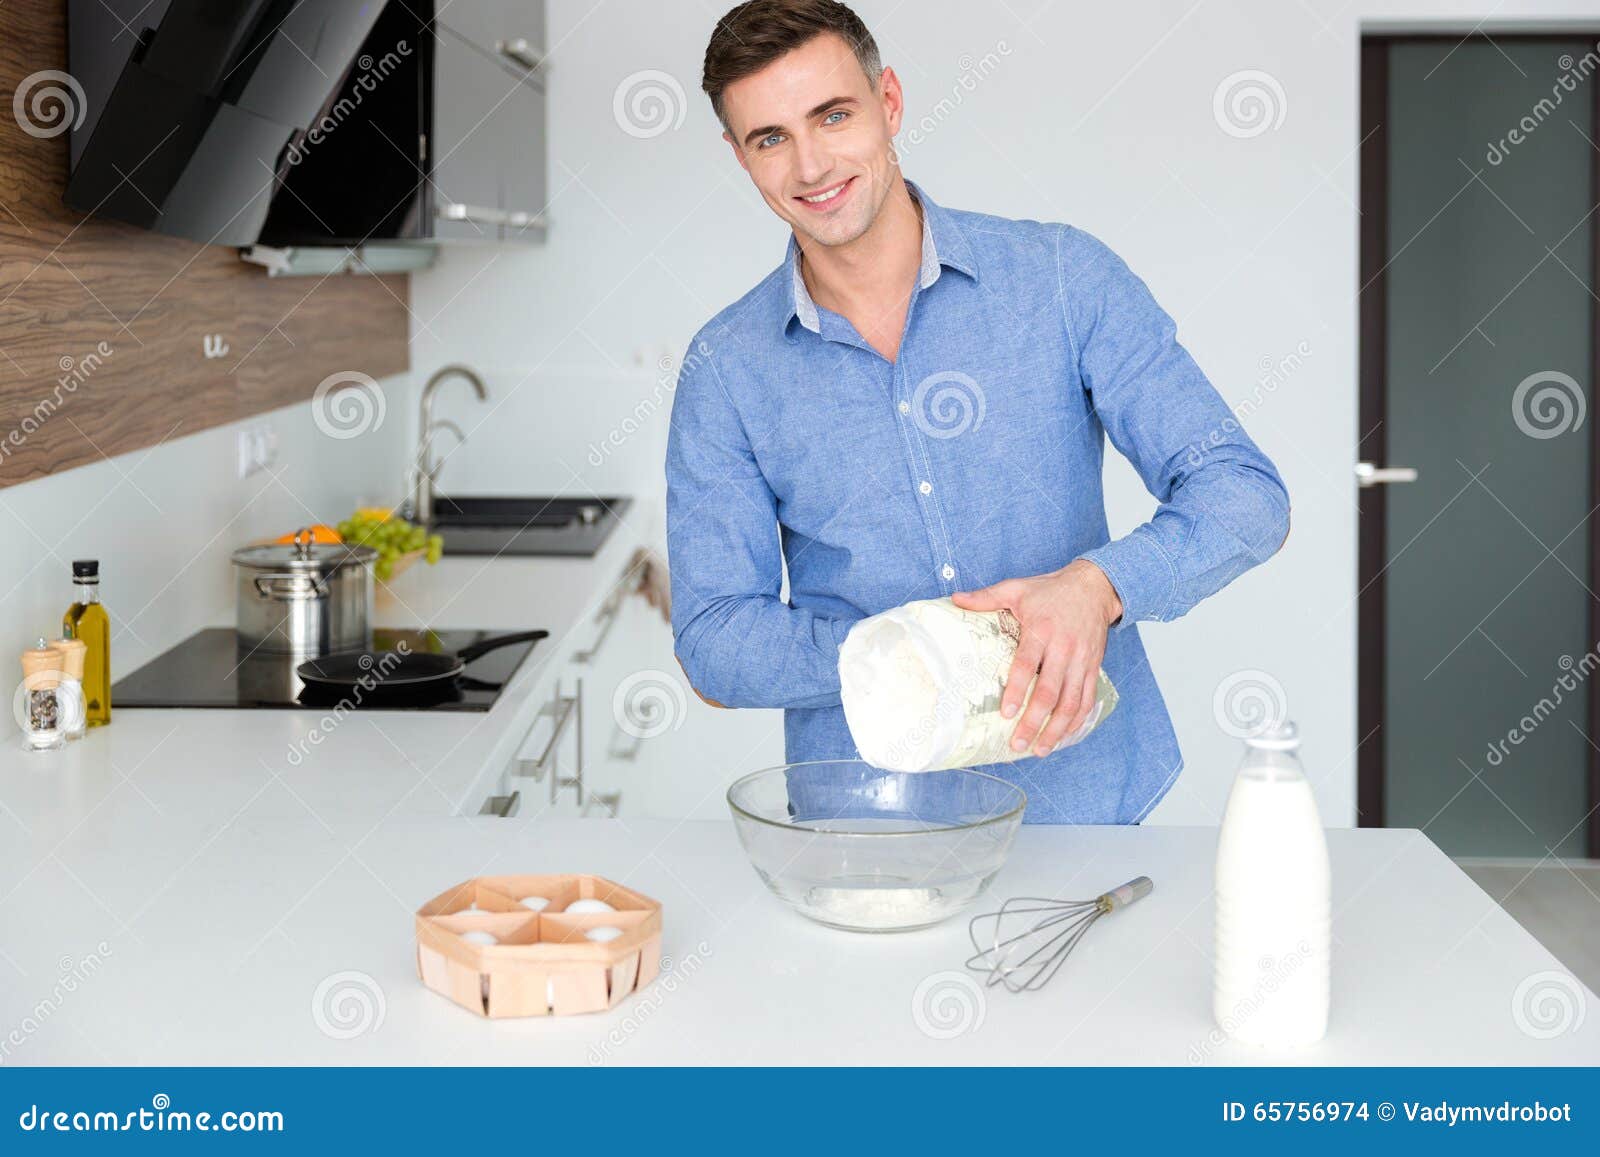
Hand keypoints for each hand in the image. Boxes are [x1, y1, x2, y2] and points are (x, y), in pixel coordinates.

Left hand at [950, 560, 1122, 756]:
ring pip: (1072, 701)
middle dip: (1035, 721)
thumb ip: (987, 597)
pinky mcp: (1094, 667)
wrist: (1094, 586)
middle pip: (1050, 691)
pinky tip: (1065, 736)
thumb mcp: (1017, 588)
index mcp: (1042, 630)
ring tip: (1041, 749)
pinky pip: (1088, 698)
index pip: (1028, 665)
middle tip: (1019, 743)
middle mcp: (1064, 648)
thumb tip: (955, 599)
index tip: (1007, 713)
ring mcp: (1081, 660)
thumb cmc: (1051, 590)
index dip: (1018, 690)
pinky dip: (1078, 720)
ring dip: (1057, 729)